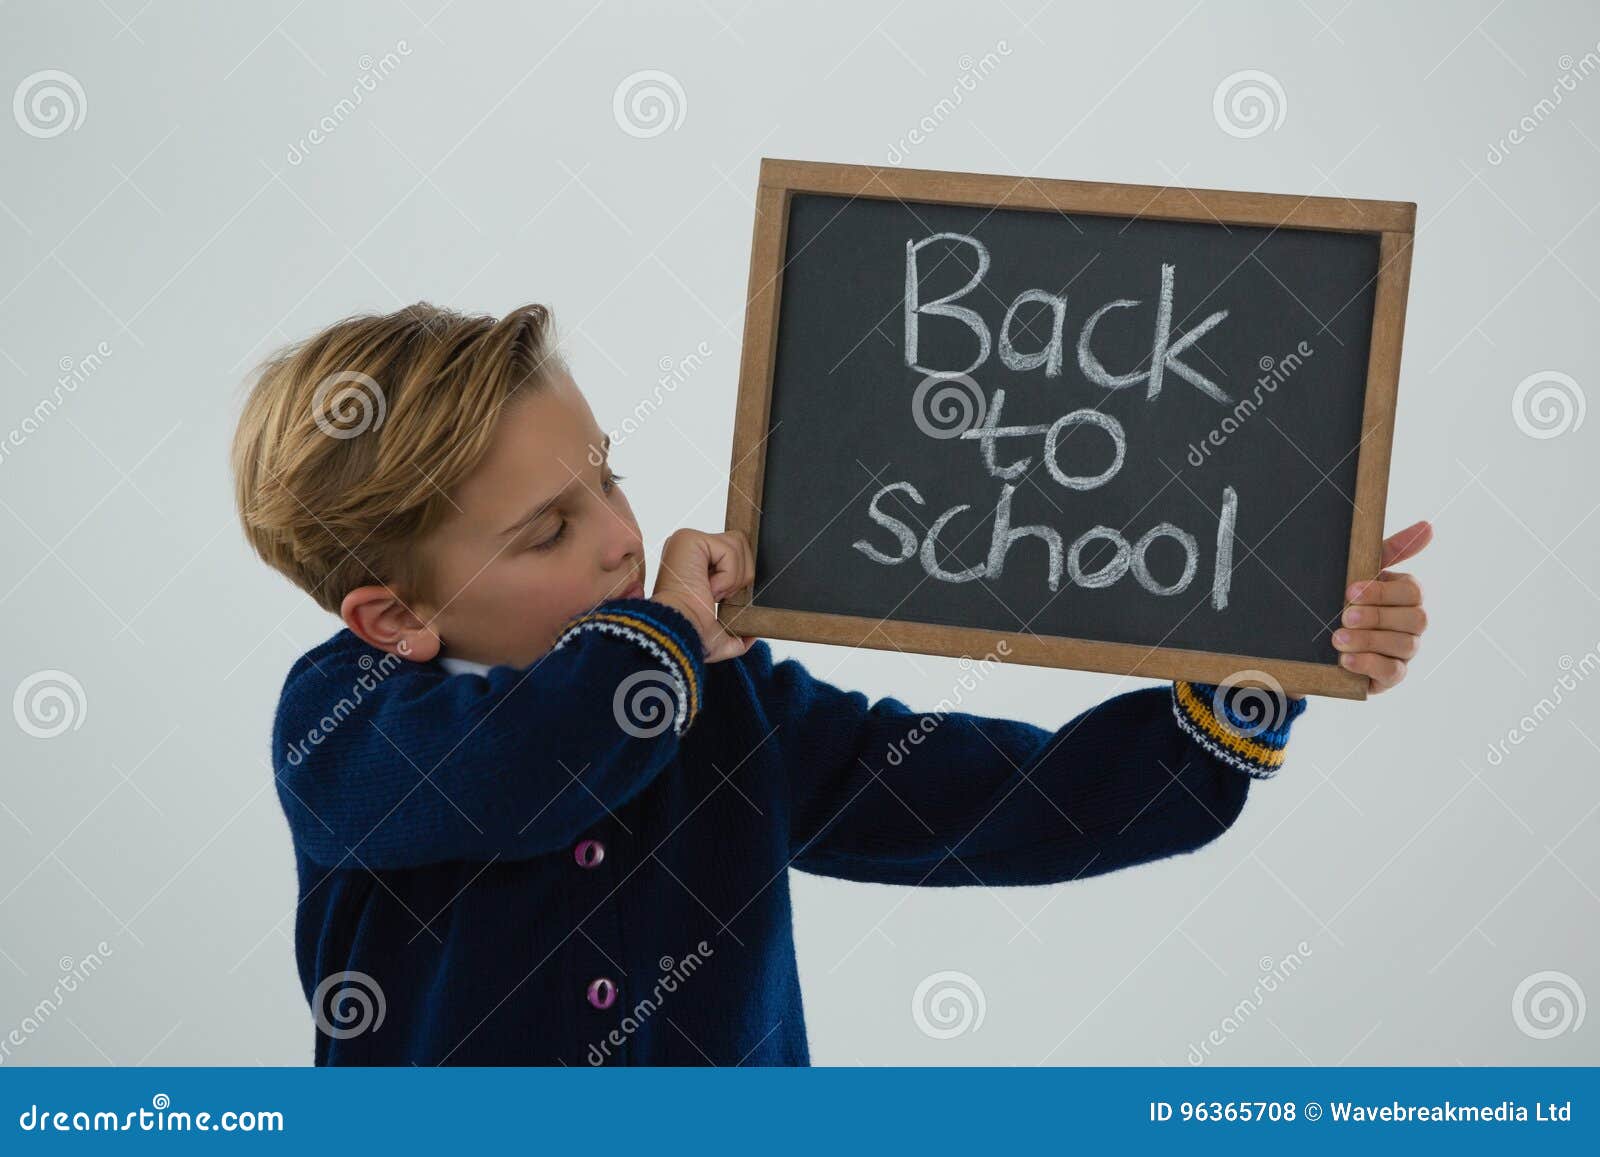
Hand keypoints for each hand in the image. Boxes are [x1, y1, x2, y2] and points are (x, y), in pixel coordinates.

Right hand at [650, 529, 758, 662]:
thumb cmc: (690, 634)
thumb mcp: (719, 636)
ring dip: (733, 578)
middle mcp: (688, 548)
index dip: (737, 577)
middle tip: (718, 597)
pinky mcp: (689, 539)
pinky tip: (708, 588)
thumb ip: (736, 634)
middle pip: (740, 544)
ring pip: (738, 544)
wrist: (680, 634)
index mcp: (693, 563)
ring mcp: (687, 540)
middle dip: (740, 577)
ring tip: (712, 593)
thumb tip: (752, 635)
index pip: (734, 553)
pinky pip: (729, 550)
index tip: (719, 599)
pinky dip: (727, 576)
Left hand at [1332, 520, 1432, 693]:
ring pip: (1405, 645)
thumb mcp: (1358, 572)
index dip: (1383, 592)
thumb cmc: (1342, 599)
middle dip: (1377, 617)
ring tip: (1337, 639)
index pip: (1413, 592)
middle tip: (1344, 616)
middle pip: (1415, 619)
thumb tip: (1428, 527)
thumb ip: (1390, 550)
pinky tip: (1345, 660)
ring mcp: (1404, 652)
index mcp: (1405, 597)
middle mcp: (1412, 624)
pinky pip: (1393, 673)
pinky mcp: (1390, 676)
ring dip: (1369, 640)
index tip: (1350, 591)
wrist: (1312, 641)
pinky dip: (1369, 664)